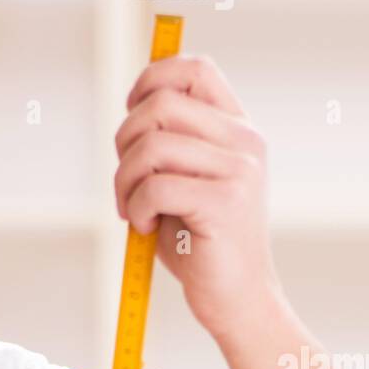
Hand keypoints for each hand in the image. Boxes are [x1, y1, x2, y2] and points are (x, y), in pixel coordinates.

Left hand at [114, 54, 286, 347]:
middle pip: (160, 105)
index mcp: (237, 128)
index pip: (194, 69)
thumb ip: (165, 146)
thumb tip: (131, 109)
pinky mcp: (224, 202)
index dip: (151, 81)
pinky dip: (135, 209)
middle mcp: (244, 140)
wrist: (236, 299)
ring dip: (124, 182)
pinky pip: (155, 186)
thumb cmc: (199, 245)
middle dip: (124, 143)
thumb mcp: (182, 183)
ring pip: (152, 146)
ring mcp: (238, 169)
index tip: (131, 115)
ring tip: (133, 212)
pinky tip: (145, 228)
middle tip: (127, 184)